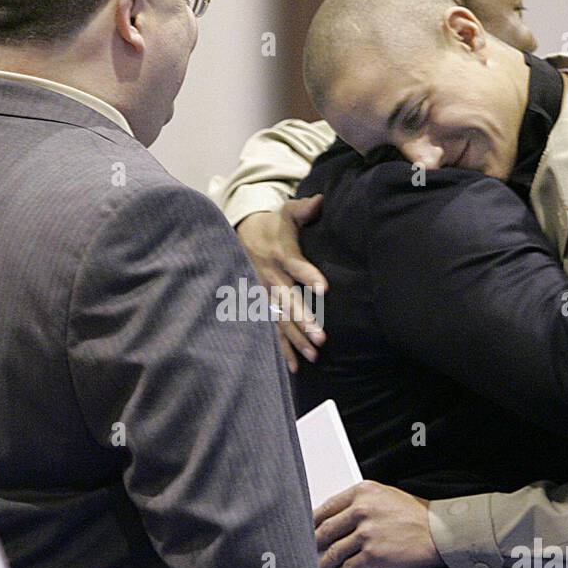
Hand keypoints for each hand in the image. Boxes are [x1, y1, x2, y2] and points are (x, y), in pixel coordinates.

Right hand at [235, 197, 328, 371]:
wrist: (242, 235)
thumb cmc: (273, 224)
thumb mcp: (287, 212)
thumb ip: (304, 208)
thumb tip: (322, 201)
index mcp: (281, 253)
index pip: (297, 265)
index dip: (309, 276)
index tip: (324, 289)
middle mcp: (272, 277)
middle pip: (288, 300)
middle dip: (303, 320)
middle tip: (321, 337)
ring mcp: (265, 294)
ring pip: (280, 319)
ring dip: (296, 339)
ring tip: (314, 355)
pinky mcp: (262, 305)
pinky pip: (271, 329)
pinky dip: (282, 348)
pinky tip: (295, 366)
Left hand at [314, 480, 442, 567]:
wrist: (439, 531)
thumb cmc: (416, 514)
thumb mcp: (386, 495)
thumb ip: (362, 502)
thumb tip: (340, 517)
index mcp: (362, 492)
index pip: (327, 507)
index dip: (314, 521)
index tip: (308, 529)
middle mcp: (361, 510)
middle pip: (326, 529)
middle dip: (315, 543)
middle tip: (309, 550)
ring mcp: (366, 533)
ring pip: (334, 551)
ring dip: (323, 564)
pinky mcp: (373, 555)